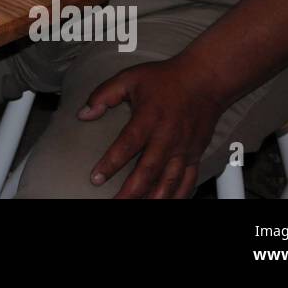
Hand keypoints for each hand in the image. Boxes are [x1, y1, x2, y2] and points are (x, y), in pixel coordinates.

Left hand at [79, 58, 227, 198]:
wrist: (205, 80)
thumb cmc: (165, 79)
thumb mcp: (129, 78)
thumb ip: (104, 95)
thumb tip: (83, 114)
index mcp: (148, 119)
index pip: (127, 145)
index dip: (110, 164)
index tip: (95, 178)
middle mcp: (167, 138)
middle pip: (147, 171)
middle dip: (130, 192)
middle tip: (115, 204)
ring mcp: (183, 149)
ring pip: (168, 181)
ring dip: (153, 198)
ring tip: (137, 208)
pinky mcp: (195, 154)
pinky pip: (187, 181)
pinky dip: (178, 195)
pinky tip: (166, 203)